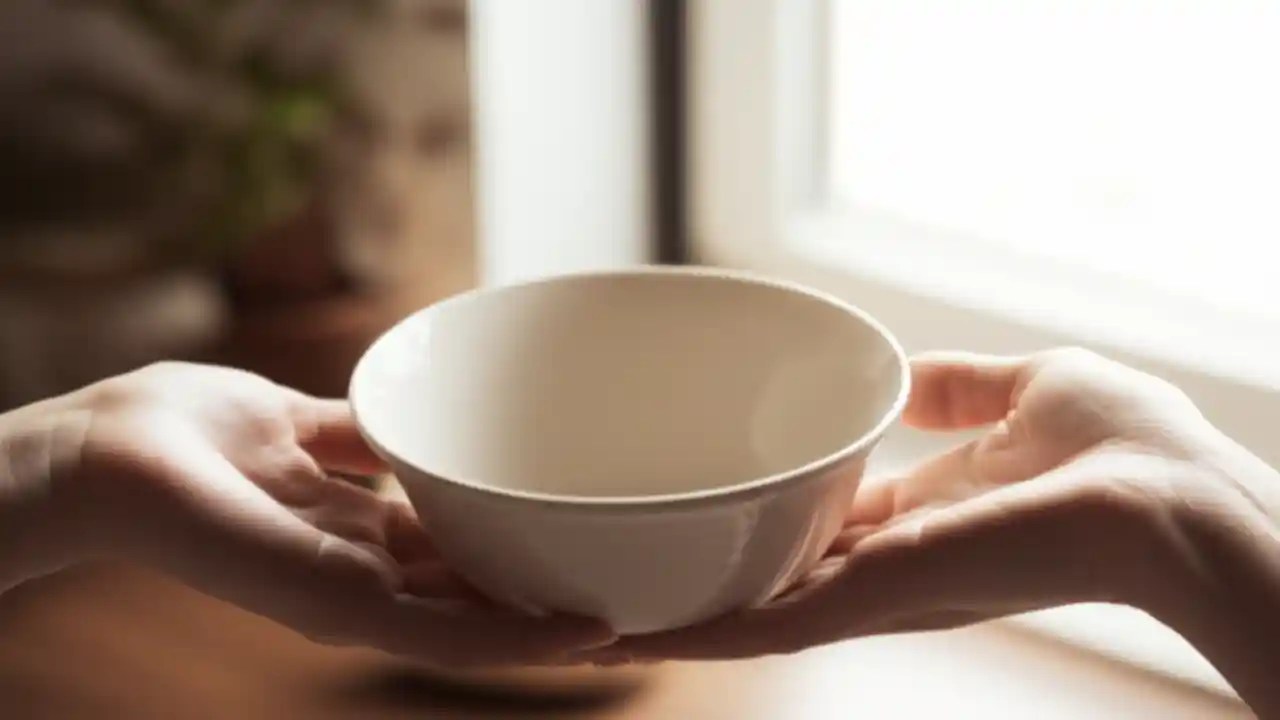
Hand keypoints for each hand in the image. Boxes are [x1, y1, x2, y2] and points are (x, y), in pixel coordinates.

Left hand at [4, 362, 612, 666]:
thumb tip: (415, 412)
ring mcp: (359, 598)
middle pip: (484, 602)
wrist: (100, 454)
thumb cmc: (179, 435)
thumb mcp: (302, 421)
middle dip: (565, 601)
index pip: (466, 556)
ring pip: (482, 632)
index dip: (533, 556)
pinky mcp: (340, 605)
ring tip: (650, 626)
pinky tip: (587, 632)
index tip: (605, 543)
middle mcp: (373, 576)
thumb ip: (364, 431)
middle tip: (658, 594)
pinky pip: (445, 636)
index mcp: (365, 533)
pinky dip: (518, 640)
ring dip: (564, 635)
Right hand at [601, 348, 1277, 660]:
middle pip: (768, 578)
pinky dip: (692, 636)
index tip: (695, 498)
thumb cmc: (1128, 449)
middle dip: (693, 576)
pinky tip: (625, 632)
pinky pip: (761, 629)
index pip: (817, 526)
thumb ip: (960, 386)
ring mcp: (872, 592)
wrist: (1174, 501)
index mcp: (919, 520)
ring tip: (586, 612)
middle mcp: (883, 567)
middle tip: (609, 563)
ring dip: (670, 617)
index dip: (757, 515)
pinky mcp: (870, 601)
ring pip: (745, 616)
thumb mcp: (1025, 388)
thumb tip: (907, 372)